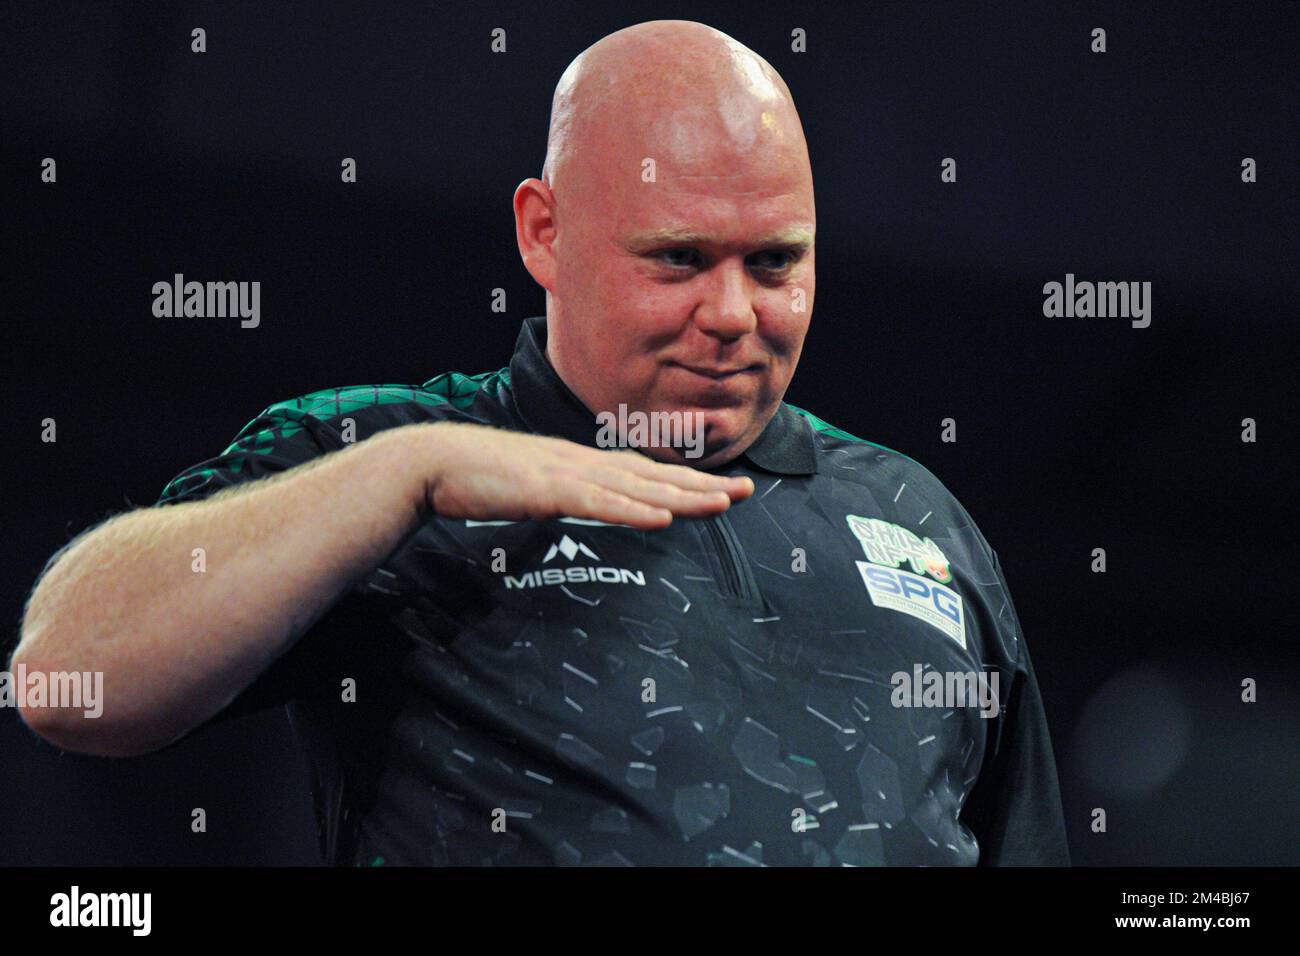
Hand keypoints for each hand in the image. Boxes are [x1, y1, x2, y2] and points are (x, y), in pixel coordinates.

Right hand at [415, 421, 753, 528]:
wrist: (435, 463)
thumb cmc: (479, 478)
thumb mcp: (532, 486)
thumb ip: (562, 494)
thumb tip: (588, 504)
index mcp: (580, 464)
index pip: (644, 472)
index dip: (686, 479)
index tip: (723, 487)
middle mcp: (583, 463)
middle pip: (653, 475)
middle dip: (701, 483)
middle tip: (746, 491)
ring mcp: (567, 474)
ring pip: (636, 487)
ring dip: (681, 495)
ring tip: (721, 502)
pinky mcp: (546, 491)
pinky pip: (597, 503)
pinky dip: (632, 510)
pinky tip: (661, 517)